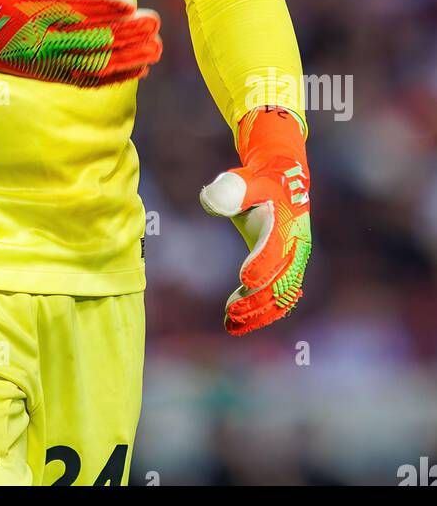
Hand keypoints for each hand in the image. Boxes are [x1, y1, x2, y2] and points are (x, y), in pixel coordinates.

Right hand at [0, 0, 161, 88]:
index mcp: (34, 14)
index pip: (75, 11)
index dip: (104, 8)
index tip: (131, 5)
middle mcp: (43, 42)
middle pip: (92, 39)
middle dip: (127, 33)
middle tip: (155, 23)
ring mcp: (49, 63)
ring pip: (96, 63)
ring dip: (129, 56)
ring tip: (156, 48)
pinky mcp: (52, 75)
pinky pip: (89, 79)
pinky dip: (115, 76)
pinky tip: (139, 69)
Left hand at [199, 106, 310, 334]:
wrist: (284, 183)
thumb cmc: (258, 182)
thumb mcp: (244, 180)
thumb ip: (229, 190)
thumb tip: (209, 199)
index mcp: (286, 222)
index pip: (276, 247)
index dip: (262, 263)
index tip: (243, 278)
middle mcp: (295, 246)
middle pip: (281, 279)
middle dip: (257, 299)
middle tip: (230, 312)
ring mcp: (295, 262)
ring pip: (282, 296)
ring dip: (259, 313)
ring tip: (230, 324)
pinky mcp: (289, 273)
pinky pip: (280, 300)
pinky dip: (262, 315)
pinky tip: (237, 325)